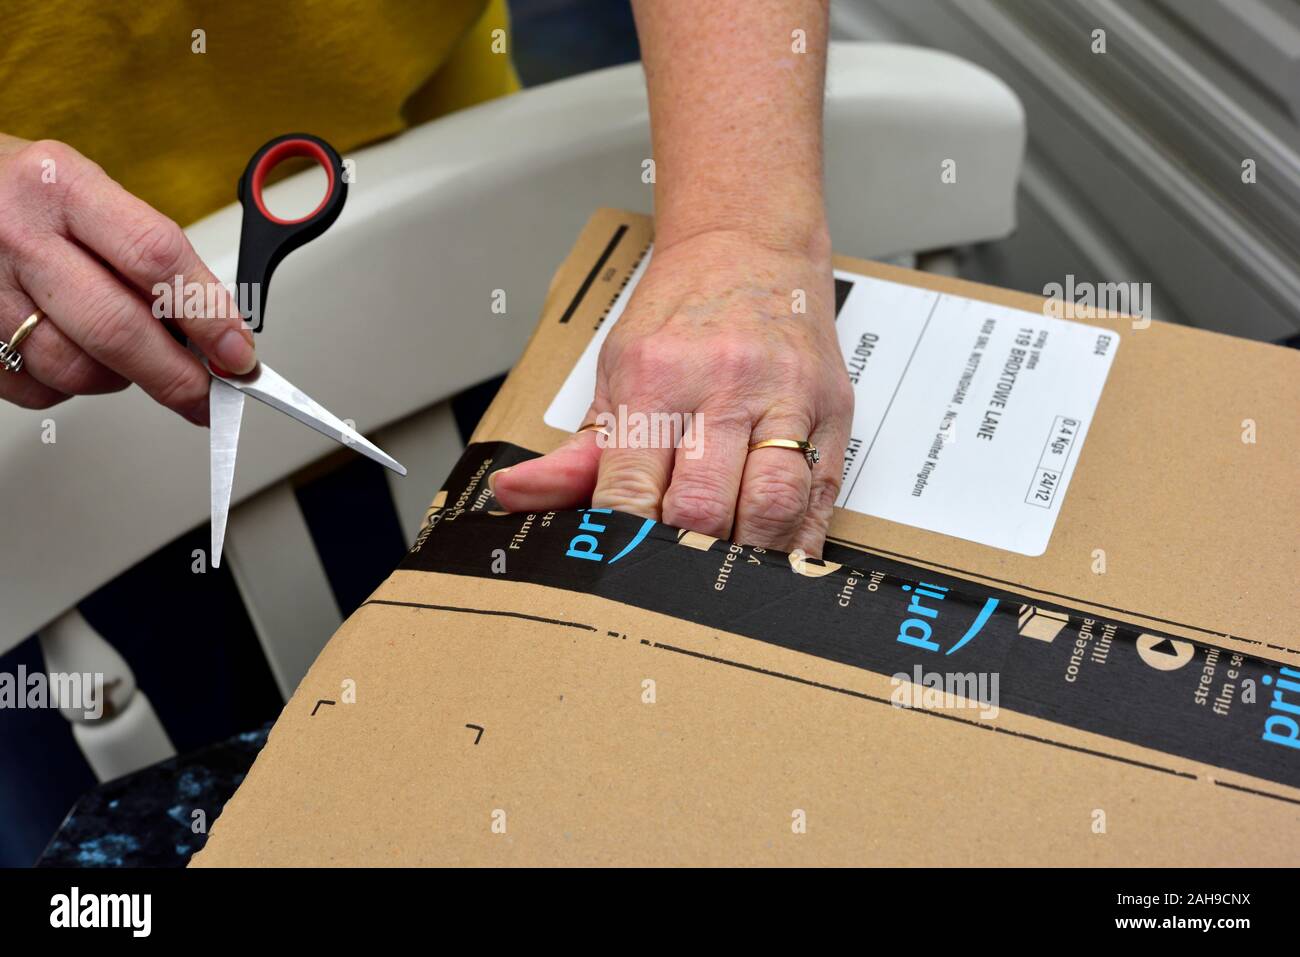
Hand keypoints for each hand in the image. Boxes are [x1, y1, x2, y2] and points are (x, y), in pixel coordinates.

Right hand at [0, 134, 254, 422]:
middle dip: (178, 377)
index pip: (156, 257)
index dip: (208, 315)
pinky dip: (71, 385)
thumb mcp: (86, 194)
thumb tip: (216, 330)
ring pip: (78, 370)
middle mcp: (19, 235)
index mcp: (63, 187)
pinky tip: (72, 349)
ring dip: (121, 378)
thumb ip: (148, 254)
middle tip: (211, 397)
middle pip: (118, 329)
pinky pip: (41, 389)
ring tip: (126, 352)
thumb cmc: (24, 197)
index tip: (239, 354)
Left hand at [492, 229, 853, 557]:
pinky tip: (779, 557)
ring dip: (746, 555)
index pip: (631, 491)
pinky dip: (799, 540)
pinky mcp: (833, 409)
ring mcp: (783, 398)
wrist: (749, 244)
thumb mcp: (615, 373)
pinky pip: (822, 496)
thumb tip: (514, 497)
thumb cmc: (680, 314)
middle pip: (703, 506)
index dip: (625, 543)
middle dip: (684, 555)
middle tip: (672, 580)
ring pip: (771, 506)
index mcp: (654, 380)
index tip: (621, 570)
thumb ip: (574, 452)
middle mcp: (722, 386)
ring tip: (726, 573)